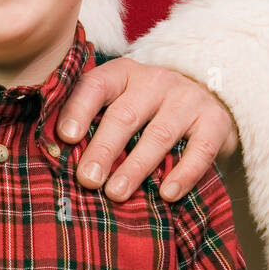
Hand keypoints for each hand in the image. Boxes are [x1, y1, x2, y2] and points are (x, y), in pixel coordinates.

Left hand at [56, 57, 239, 201]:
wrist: (204, 101)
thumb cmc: (144, 114)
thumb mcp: (117, 107)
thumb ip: (90, 125)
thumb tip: (54, 158)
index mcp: (122, 75)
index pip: (95, 86)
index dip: (79, 111)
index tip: (66, 138)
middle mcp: (155, 81)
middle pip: (125, 115)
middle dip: (104, 149)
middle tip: (88, 179)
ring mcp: (187, 99)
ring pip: (159, 134)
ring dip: (136, 167)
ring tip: (116, 194)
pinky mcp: (215, 120)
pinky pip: (200, 150)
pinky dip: (183, 173)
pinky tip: (167, 194)